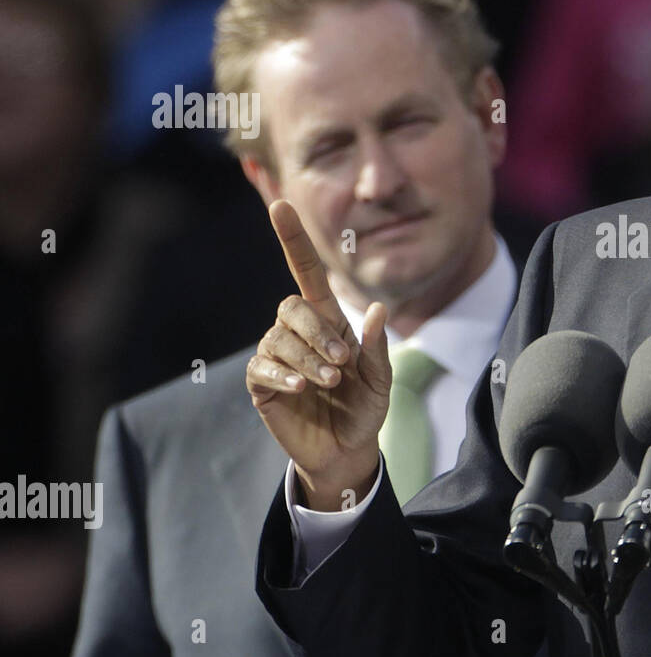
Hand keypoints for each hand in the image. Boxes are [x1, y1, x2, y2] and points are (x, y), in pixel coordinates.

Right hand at [246, 199, 391, 510]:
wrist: (347, 450)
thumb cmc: (364, 409)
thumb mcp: (381, 381)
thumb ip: (377, 349)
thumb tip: (378, 310)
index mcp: (329, 321)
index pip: (306, 272)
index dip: (293, 240)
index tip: (281, 206)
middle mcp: (299, 333)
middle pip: (291, 306)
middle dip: (318, 331)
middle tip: (343, 363)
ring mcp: (277, 356)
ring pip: (279, 338)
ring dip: (308, 358)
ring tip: (331, 382)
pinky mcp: (262, 383)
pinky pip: (262, 367)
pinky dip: (282, 373)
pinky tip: (300, 387)